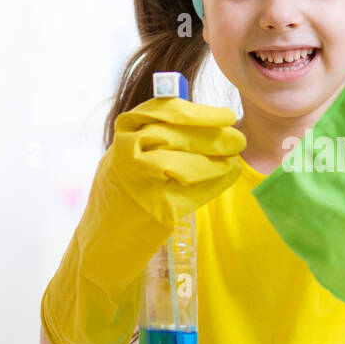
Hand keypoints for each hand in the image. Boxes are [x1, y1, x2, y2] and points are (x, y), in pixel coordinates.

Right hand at [108, 97, 247, 226]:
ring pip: (191, 165)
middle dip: (217, 137)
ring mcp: (143, 183)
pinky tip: (229, 174)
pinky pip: (197, 192)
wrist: (105, 231)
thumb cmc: (125, 183)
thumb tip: (206, 119)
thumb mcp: (130, 148)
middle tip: (239, 139)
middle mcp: (130, 154)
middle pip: (183, 137)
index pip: (169, 112)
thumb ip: (158, 130)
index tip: (227, 116)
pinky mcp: (158, 210)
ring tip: (234, 158)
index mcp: (125, 130)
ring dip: (219, 161)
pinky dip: (218, 181)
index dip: (203, 113)